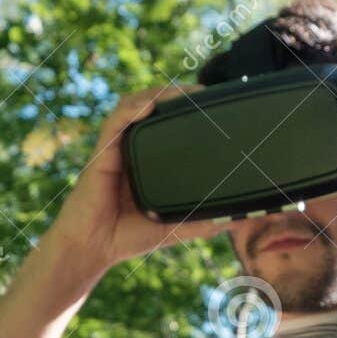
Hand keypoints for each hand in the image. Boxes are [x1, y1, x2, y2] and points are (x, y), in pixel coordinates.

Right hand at [44, 84, 228, 276]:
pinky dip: (131, 109)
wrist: (94, 247)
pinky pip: (115, 122)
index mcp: (151, 159)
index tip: (216, 101)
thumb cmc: (130, 235)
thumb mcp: (179, 227)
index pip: (171, 123)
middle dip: (179, 93)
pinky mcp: (102, 152)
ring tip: (183, 91)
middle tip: (206, 91)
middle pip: (155, 106)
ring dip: (159, 93)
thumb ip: (207, 220)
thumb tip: (242, 217)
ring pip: (136, 105)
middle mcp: (134, 147)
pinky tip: (148, 105)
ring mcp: (117, 147)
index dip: (190, 107)